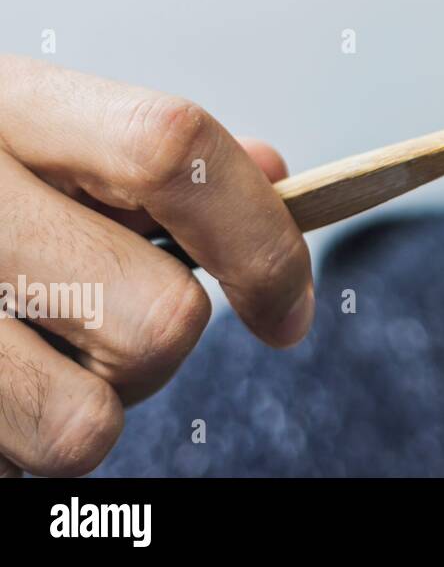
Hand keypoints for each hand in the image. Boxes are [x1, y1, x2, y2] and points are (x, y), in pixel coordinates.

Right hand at [0, 55, 313, 476]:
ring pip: (87, 424)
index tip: (289, 309)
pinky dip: (23, 447)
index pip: (172, 149)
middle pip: (157, 316)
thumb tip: (275, 176)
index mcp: (0, 105)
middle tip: (107, 320)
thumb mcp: (23, 128)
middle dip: (163, 341)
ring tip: (33, 360)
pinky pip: (20, 464)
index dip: (261, 236)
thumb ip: (144, 154)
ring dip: (88, 409)